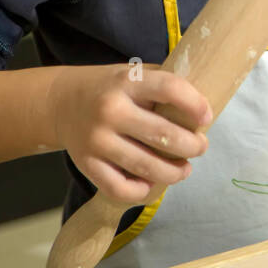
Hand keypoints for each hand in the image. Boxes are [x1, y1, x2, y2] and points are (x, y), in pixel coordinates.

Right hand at [49, 61, 212, 207]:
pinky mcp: (87, 164)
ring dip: (175, 173)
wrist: (61, 102)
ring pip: (147, 167)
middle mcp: (110, 110)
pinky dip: (142, 192)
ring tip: (185, 169)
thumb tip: (202, 110)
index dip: (195, 104)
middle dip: (192, 146)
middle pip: (164, 136)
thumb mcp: (133, 75)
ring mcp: (97, 140)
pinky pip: (120, 189)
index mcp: (127, 82)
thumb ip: (162, 87)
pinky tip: (153, 184)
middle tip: (200, 147)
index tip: (206, 118)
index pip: (170, 89)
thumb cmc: (110, 89)